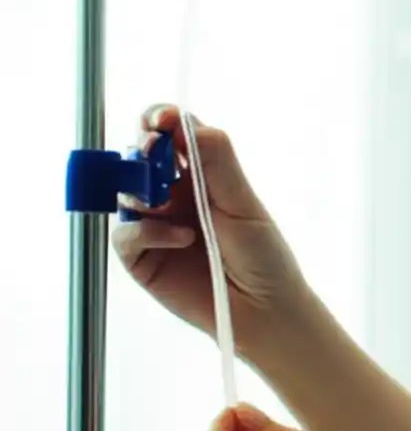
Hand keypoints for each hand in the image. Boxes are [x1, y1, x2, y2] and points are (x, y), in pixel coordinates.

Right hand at [111, 104, 317, 354]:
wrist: (265, 311)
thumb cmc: (264, 255)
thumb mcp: (243, 203)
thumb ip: (217, 162)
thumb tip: (186, 122)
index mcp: (203, 174)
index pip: (173, 133)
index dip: (161, 119)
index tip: (163, 119)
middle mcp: (174, 194)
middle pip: (141, 157)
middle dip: (143, 149)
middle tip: (154, 150)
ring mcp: (155, 224)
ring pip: (126, 192)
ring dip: (142, 190)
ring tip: (167, 202)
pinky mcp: (142, 257)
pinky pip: (126, 234)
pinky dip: (147, 231)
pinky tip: (182, 239)